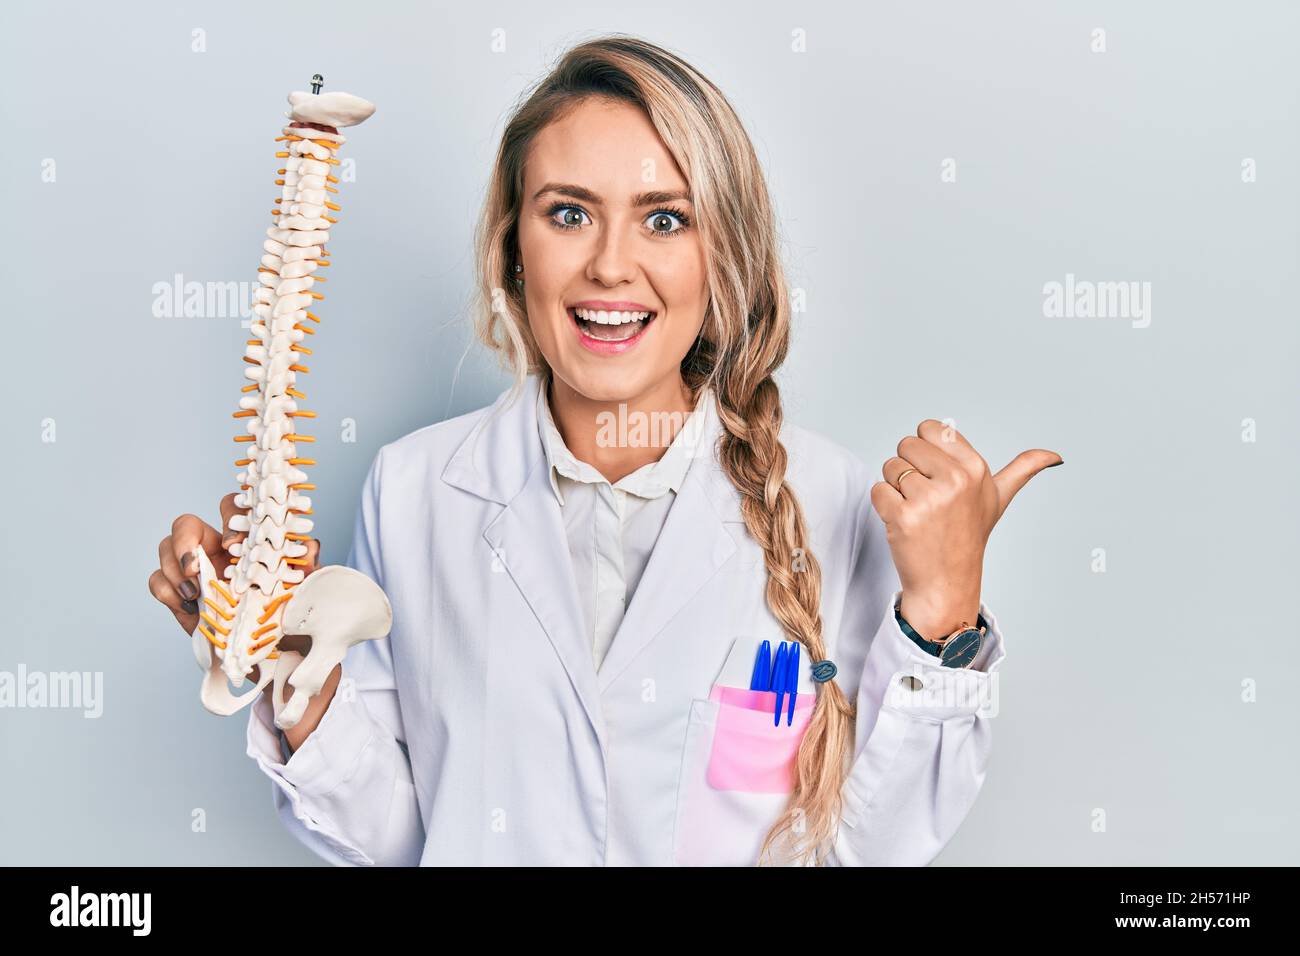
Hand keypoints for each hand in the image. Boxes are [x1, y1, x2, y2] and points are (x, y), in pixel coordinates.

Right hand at [149, 491, 320, 640]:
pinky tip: (191, 608)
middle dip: (183, 542)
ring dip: (174, 570)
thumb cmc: (286, 610)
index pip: (230, 508)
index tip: (235, 545)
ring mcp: (192, 570)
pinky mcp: (177, 594)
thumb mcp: (302, 586)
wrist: (270, 648)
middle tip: (195, 569)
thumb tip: (310, 547)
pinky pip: (157, 581)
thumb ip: (305, 565)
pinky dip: (167, 592)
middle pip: (185, 524)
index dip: (228, 517)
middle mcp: (214, 548)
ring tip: (195, 594)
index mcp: (244, 539)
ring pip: (165, 549)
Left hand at [869, 419, 1061, 639]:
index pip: (930, 428)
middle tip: (926, 498)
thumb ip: (1023, 470)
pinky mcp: (904, 517)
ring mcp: (930, 499)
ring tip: (917, 512)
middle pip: (905, 444)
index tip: (938, 476)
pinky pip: (878, 490)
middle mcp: (956, 480)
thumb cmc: (969, 535)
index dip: (926, 451)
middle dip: (909, 469)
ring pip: (889, 467)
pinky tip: (903, 523)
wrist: (947, 581)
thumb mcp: (999, 498)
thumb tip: (1055, 455)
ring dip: (895, 489)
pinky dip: (884, 506)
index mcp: (976, 467)